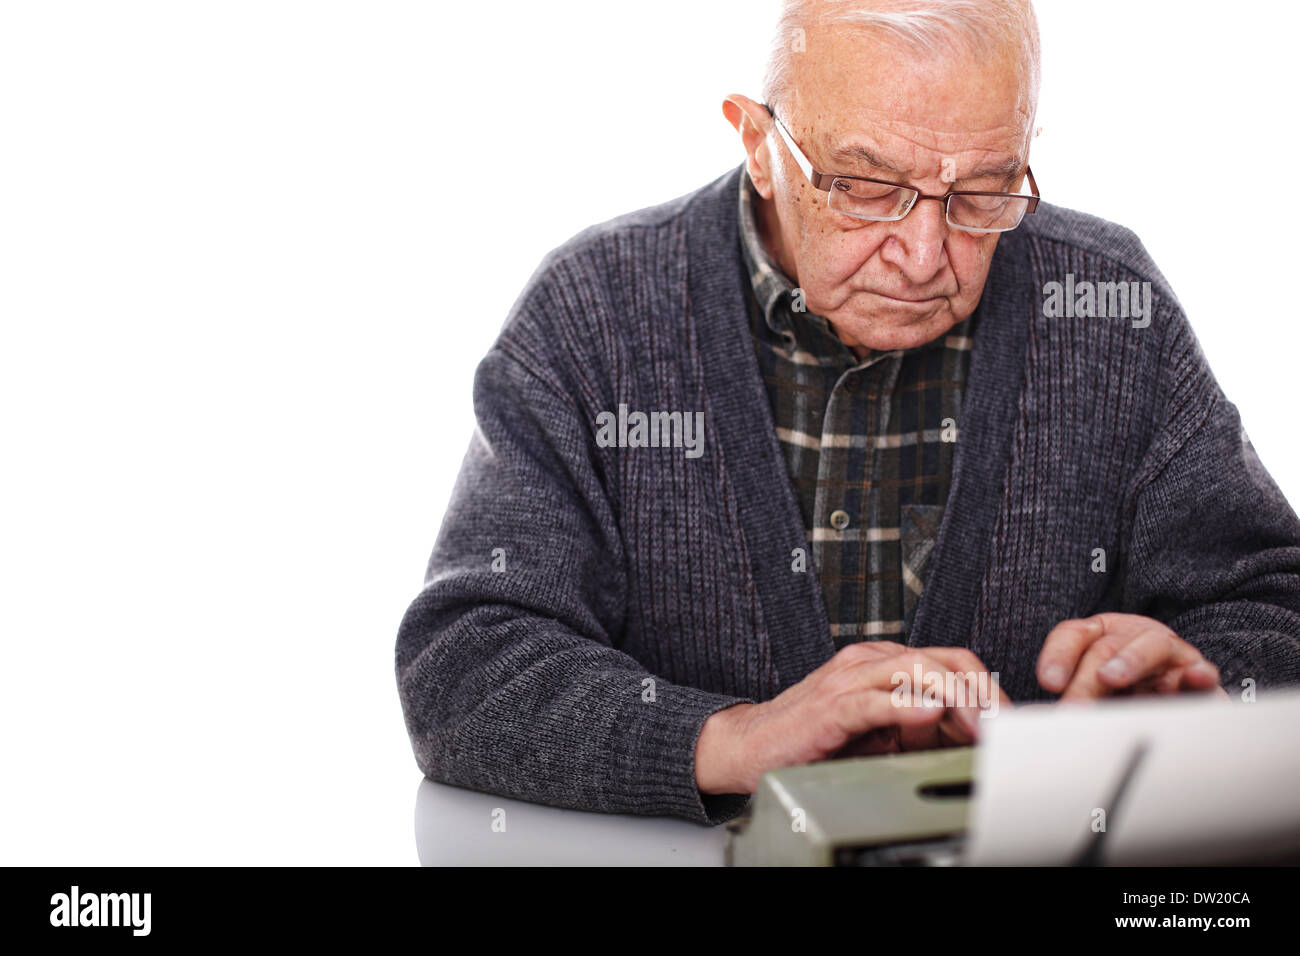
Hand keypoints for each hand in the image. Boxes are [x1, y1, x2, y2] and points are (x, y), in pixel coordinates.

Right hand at [695, 642, 1008, 794]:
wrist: (752, 745)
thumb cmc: (812, 737)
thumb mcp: (878, 731)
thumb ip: (918, 726)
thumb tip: (967, 738)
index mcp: (882, 662)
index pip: (951, 661)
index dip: (987, 689)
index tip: (1008, 724)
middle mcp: (868, 662)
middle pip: (943, 660)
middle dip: (981, 693)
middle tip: (1004, 728)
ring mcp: (848, 680)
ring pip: (915, 670)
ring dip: (955, 699)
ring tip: (980, 725)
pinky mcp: (829, 707)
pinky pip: (872, 701)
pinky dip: (903, 706)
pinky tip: (926, 714)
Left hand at [1037, 613, 1226, 699]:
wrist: (1180, 703)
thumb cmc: (1122, 698)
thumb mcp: (1089, 695)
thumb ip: (1066, 701)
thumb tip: (1036, 720)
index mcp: (1099, 637)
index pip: (1072, 635)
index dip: (1059, 655)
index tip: (1049, 682)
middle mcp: (1132, 639)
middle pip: (1105, 648)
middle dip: (1086, 679)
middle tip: (1074, 709)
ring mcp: (1168, 655)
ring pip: (1151, 646)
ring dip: (1129, 660)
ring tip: (1109, 679)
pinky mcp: (1199, 677)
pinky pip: (1202, 672)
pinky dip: (1198, 674)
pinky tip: (1194, 677)